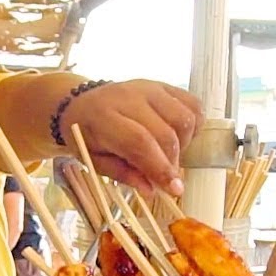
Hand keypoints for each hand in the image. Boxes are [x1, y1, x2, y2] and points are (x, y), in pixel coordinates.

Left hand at [60, 80, 202, 196]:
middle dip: (172, 163)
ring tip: (168, 152)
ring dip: (184, 144)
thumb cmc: (87, 134)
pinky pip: (192, 104)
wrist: (82, 103)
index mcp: (104, 117)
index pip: (141, 143)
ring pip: (184, 118)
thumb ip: (122, 174)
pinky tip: (178, 135)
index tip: (175, 190)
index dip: (160, 168)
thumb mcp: (94, 160)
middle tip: (166, 177)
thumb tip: (151, 190)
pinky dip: (193, 125)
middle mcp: (130, 97)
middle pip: (166, 134)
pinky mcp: (164, 85)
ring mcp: (150, 87)